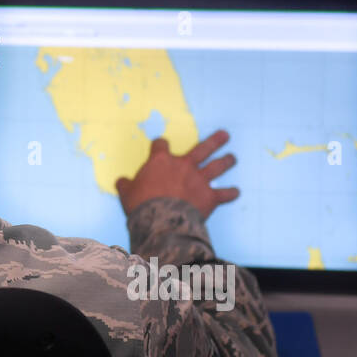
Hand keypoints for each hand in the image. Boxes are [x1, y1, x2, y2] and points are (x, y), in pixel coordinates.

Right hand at [116, 130, 239, 219]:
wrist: (162, 221)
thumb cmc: (141, 205)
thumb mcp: (126, 193)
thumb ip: (126, 185)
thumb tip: (121, 182)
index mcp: (161, 161)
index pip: (161, 145)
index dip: (160, 144)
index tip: (160, 144)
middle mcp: (183, 166)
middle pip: (202, 148)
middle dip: (215, 141)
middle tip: (224, 135)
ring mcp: (199, 180)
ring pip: (217, 166)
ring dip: (227, 161)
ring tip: (233, 157)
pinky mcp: (210, 196)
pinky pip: (224, 194)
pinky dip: (231, 193)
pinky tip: (236, 192)